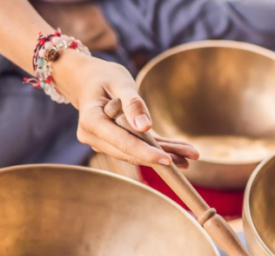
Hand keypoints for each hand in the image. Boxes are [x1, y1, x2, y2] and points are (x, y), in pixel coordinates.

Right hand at [52, 52, 199, 168]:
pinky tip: (179, 153)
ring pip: (136, 153)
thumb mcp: (118, 82)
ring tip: (190, 157)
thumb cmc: (101, 76)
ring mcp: (103, 142)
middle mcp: (94, 138)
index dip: (145, 152)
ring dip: (163, 154)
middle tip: (189, 159)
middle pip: (131, 152)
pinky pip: (138, 146)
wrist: (84, 79)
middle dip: (160, 156)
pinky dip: (158, 148)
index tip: (166, 160)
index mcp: (91, 122)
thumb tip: (145, 127)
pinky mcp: (113, 142)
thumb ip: (132, 104)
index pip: (122, 142)